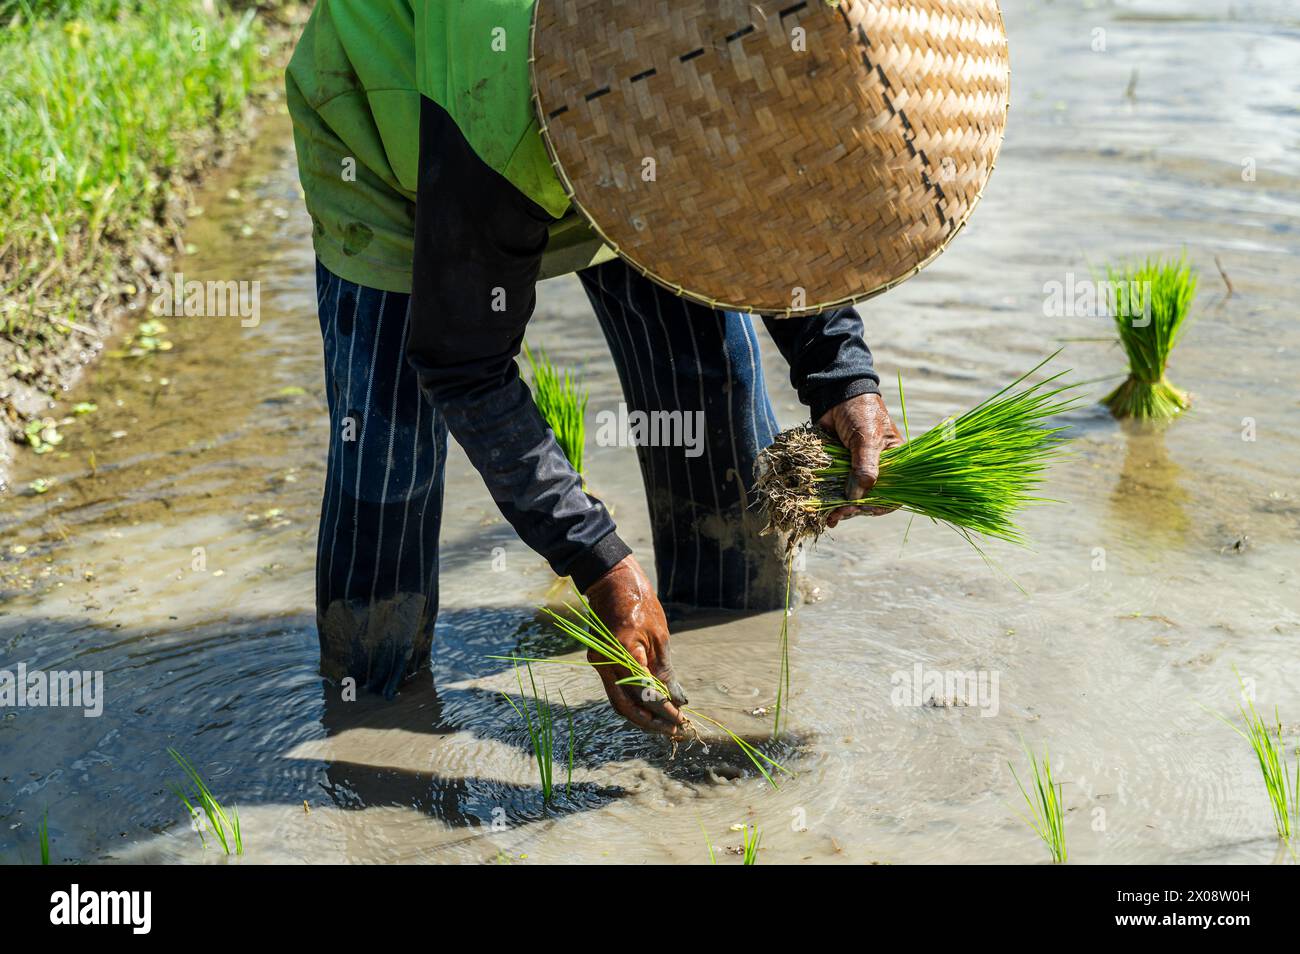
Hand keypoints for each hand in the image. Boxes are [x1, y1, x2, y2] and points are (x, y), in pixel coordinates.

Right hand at [583, 555, 687, 736]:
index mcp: (622, 654)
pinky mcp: (602, 662)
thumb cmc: (638, 602)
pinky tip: (653, 704)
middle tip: (674, 730)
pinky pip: (618, 689)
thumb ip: (666, 671)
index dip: (664, 711)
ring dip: (642, 715)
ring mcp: (600, 664)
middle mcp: (605, 664)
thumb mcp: (659, 635)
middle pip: (626, 707)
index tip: (682, 720)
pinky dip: (635, 700)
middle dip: (651, 722)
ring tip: (666, 722)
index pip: (644, 694)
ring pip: (620, 702)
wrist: (611, 580)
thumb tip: (678, 700)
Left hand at [817, 391, 903, 527]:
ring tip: (829, 516)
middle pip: (870, 499)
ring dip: (841, 509)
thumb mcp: (866, 438)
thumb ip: (864, 466)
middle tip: (840, 513)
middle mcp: (877, 469)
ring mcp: (856, 469)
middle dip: (855, 509)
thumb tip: (856, 497)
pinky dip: (830, 501)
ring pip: (851, 497)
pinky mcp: (839, 468)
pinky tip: (824, 512)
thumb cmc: (860, 411)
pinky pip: (836, 489)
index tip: (863, 509)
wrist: (835, 395)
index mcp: (894, 462)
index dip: (880, 504)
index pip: (894, 492)